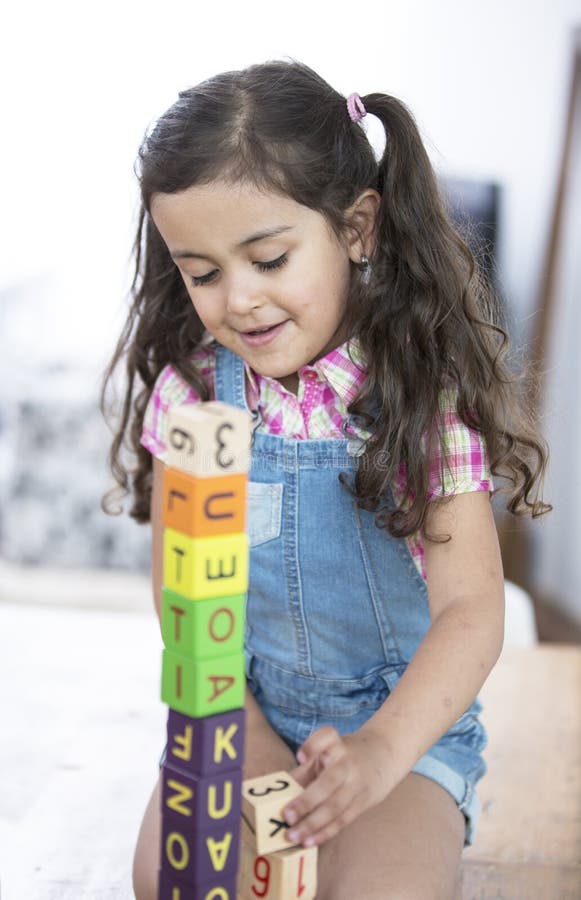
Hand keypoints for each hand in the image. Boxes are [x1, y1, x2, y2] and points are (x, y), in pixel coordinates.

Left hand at [281, 724, 394, 847]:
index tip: (300, 757)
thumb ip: (305, 768)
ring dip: (313, 824)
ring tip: (293, 835)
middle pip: (329, 782)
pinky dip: (325, 832)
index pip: (326, 737)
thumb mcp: (327, 751)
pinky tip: (309, 841)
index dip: (312, 746)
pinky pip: (343, 820)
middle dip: (307, 801)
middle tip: (286, 815)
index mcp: (337, 744)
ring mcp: (357, 783)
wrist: (385, 755)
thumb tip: (278, 792)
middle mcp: (348, 762)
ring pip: (335, 806)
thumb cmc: (345, 754)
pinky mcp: (363, 802)